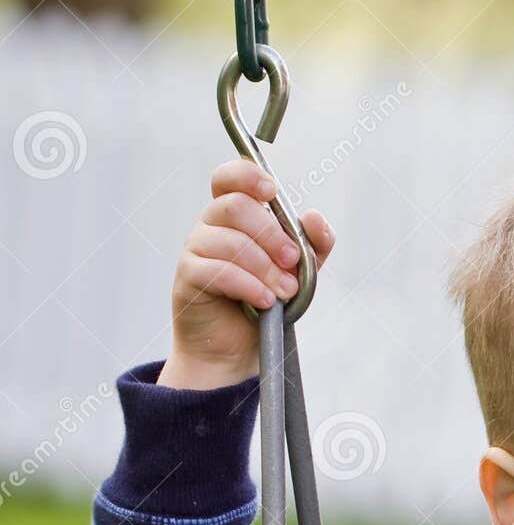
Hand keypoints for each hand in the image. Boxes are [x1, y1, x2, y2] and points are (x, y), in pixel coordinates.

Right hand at [159, 159, 335, 389]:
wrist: (237, 348)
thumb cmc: (265, 302)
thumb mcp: (298, 272)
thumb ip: (312, 245)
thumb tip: (314, 218)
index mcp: (236, 215)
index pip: (230, 178)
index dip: (248, 176)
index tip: (271, 192)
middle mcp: (212, 225)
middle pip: (235, 206)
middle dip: (272, 235)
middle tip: (292, 262)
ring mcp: (196, 249)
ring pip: (230, 241)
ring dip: (266, 268)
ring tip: (284, 292)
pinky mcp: (189, 277)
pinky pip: (218, 271)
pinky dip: (249, 286)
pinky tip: (265, 301)